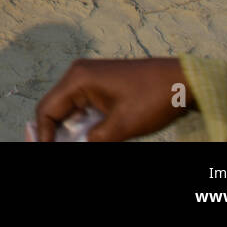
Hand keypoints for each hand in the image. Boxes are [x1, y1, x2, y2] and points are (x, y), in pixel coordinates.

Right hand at [34, 57, 188, 141]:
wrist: (182, 80)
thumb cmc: (153, 98)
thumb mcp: (122, 127)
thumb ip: (93, 141)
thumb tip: (77, 147)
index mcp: (78, 79)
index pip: (47, 110)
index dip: (43, 135)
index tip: (47, 151)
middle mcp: (78, 74)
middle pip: (55, 108)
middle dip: (56, 134)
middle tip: (61, 149)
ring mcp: (90, 78)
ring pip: (68, 109)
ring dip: (70, 131)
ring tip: (76, 145)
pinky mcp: (100, 84)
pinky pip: (82, 106)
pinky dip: (82, 124)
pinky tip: (89, 138)